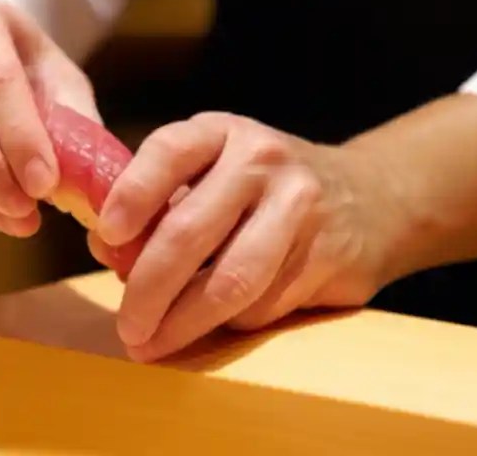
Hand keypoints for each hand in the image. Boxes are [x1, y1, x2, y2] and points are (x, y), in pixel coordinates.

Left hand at [95, 112, 408, 361]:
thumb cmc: (263, 189)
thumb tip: (106, 245)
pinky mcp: (329, 255)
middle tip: (126, 326)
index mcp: (223, 132)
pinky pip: (265, 304)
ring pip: (231, 281)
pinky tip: (215, 325)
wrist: (370, 196)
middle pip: (191, 231)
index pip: (170, 152)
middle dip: (148, 289)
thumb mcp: (214, 173)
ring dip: (184, 323)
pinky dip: (230, 323)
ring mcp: (301, 207)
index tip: (108, 235)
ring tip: (152, 344)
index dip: (133, 194)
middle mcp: (263, 161)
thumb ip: (159, 204)